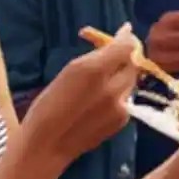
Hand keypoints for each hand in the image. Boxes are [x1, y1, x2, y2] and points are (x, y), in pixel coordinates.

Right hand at [23, 23, 139, 165]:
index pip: (126, 47)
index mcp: (93, 71)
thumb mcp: (69, 72)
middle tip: (109, 56)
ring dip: (121, 75)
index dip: (125, 38)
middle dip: (124, 57)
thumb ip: (97, 54)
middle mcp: (112, 88)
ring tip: (102, 79)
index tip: (122, 32)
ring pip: (130, 80)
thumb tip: (120, 36)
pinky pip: (127, 98)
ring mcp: (120, 107)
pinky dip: (118, 93)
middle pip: (132, 63)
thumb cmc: (48, 106)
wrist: (46, 147)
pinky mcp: (122, 121)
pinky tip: (101, 99)